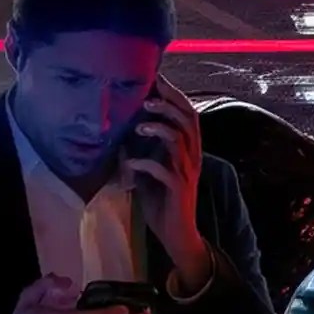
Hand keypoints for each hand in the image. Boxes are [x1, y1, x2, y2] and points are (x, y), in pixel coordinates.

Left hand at [125, 76, 211, 291]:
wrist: (176, 235)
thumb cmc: (163, 201)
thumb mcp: (150, 172)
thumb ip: (142, 153)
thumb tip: (121, 137)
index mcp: (188, 149)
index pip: (188, 114)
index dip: (175, 95)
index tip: (158, 78)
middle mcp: (192, 156)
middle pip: (188, 121)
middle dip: (170, 104)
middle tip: (148, 96)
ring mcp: (187, 172)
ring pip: (179, 141)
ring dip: (160, 128)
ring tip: (141, 124)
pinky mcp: (179, 189)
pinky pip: (163, 171)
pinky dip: (145, 164)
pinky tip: (128, 164)